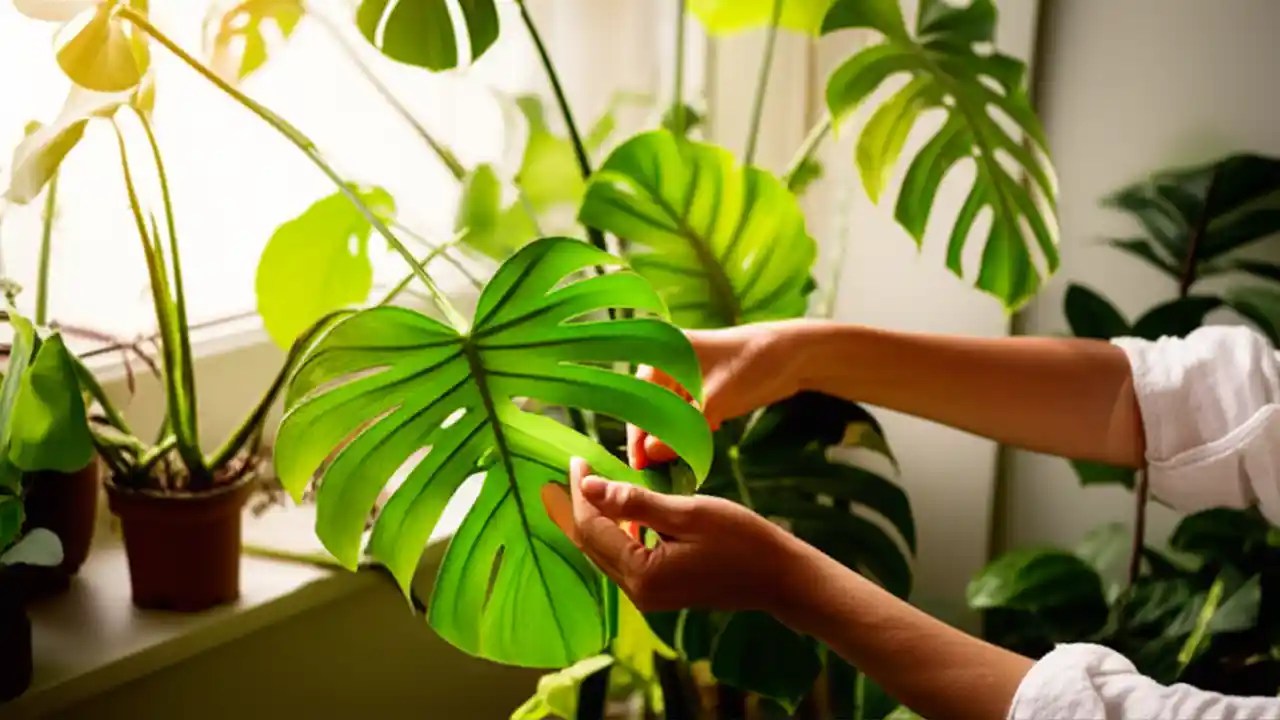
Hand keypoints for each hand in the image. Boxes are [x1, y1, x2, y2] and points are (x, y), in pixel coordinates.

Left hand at [540, 458, 800, 612]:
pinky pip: (622, 558)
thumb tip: (588, 485)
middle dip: (580, 504)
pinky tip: (620, 508)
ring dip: (595, 517)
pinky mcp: (657, 591)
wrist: (778, 577)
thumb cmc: (741, 540)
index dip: (579, 492)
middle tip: (579, 466)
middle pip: (590, 543)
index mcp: (642, 575)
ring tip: (593, 481)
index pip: (591, 528)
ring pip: (603, 552)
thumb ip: (634, 501)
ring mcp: (647, 596)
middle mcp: (637, 592)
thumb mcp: (687, 512)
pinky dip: (615, 531)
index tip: (577, 459)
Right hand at [628, 320, 818, 467]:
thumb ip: (684, 428)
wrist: (793, 356)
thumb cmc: (754, 365)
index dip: (637, 432)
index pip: (638, 398)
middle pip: (649, 408)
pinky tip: (694, 453)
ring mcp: (685, 377)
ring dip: (670, 440)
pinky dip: (686, 434)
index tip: (640, 464)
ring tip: (672, 469)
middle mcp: (668, 362)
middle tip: (655, 472)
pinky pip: (684, 416)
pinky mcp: (701, 389)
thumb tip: (651, 455)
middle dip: (652, 439)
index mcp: (664, 353)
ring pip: (667, 415)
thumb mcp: (717, 399)